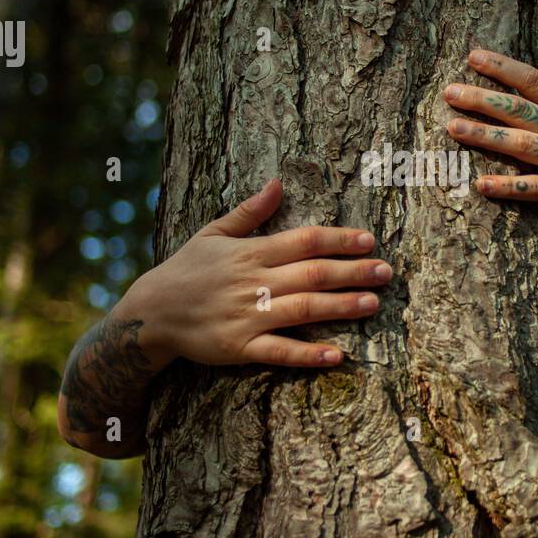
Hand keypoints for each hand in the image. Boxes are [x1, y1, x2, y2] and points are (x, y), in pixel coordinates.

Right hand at [116, 179, 390, 368]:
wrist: (151, 312)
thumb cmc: (186, 269)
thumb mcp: (212, 233)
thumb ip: (249, 212)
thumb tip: (277, 183)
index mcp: (250, 252)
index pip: (303, 241)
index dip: (338, 240)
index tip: (368, 240)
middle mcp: (253, 283)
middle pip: (312, 274)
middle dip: (352, 272)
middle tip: (386, 271)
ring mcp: (248, 317)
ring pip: (303, 309)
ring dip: (341, 307)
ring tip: (373, 303)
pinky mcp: (240, 348)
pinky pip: (280, 352)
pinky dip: (309, 354)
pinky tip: (338, 355)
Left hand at [443, 40, 537, 232]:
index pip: (534, 82)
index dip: (503, 68)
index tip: (473, 56)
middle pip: (519, 111)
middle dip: (482, 99)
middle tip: (448, 92)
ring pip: (521, 145)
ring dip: (486, 137)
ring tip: (453, 128)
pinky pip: (537, 189)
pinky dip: (510, 186)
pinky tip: (482, 184)